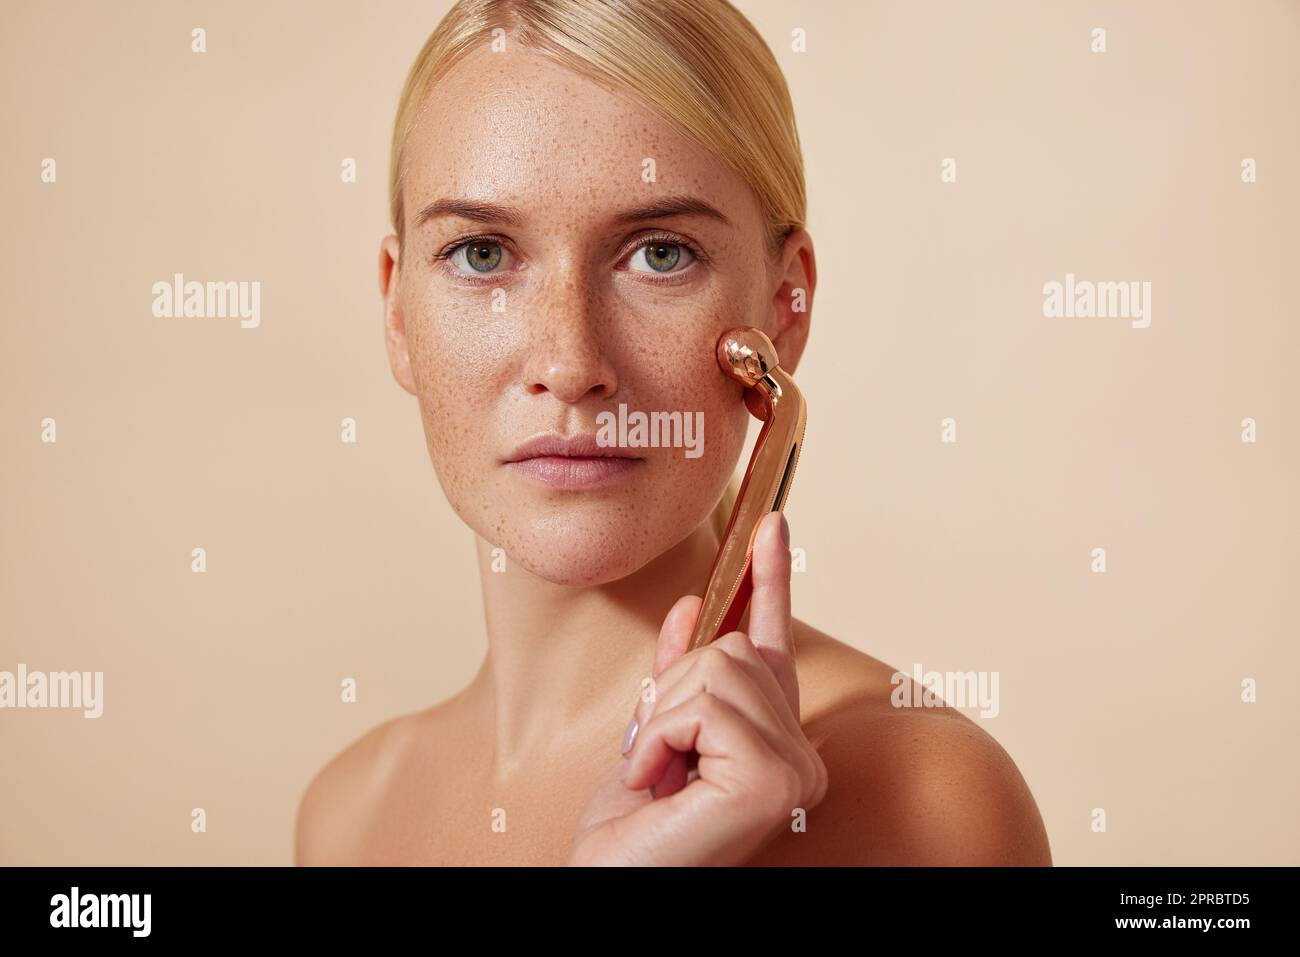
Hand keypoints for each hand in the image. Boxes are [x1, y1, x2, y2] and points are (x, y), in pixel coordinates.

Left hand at [567, 511, 827, 865]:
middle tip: (656, 757)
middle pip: (731, 648)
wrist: (612, 882)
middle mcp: (803, 756)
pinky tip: (659, 784)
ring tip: (658, 774)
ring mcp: (796, 770)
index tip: (769, 522)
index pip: (772, 644)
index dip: (771, 578)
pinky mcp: (772, 780)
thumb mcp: (651, 732)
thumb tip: (691, 603)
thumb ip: (676, 674)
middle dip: (671, 690)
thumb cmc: (631, 829)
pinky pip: (704, 705)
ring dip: (662, 717)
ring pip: (718, 666)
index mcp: (777, 741)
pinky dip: (661, 738)